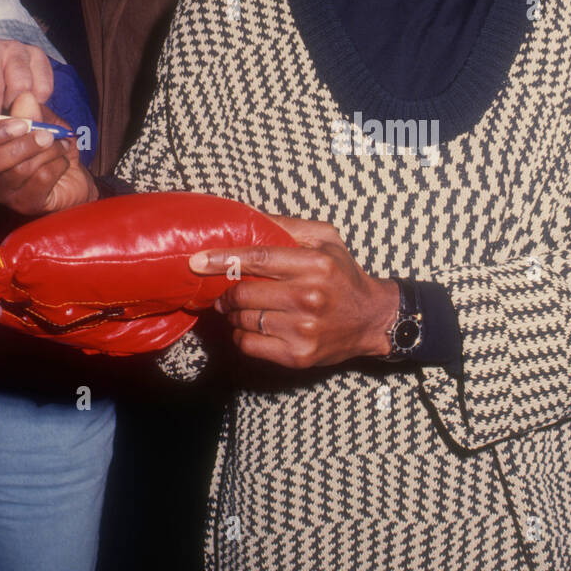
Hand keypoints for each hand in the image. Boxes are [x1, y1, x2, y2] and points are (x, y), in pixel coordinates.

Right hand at [0, 90, 97, 215]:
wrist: (73, 177)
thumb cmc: (49, 148)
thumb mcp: (43, 123)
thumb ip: (31, 112)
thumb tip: (26, 97)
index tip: (22, 123)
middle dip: (21, 145)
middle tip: (46, 135)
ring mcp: (2, 194)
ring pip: (18, 171)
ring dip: (46, 153)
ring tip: (61, 144)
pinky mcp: (25, 205)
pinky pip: (39, 181)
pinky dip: (57, 165)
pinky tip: (63, 161)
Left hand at [189, 216, 399, 368]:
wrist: (372, 319)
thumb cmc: (345, 275)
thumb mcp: (327, 239)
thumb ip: (290, 226)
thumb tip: (249, 215)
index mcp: (316, 264)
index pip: (257, 259)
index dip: (222, 259)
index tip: (197, 261)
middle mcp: (309, 297)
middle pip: (244, 293)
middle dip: (226, 292)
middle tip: (225, 292)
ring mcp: (304, 329)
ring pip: (243, 320)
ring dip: (234, 314)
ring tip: (242, 309)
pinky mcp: (298, 355)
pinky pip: (249, 345)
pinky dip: (241, 336)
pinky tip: (251, 328)